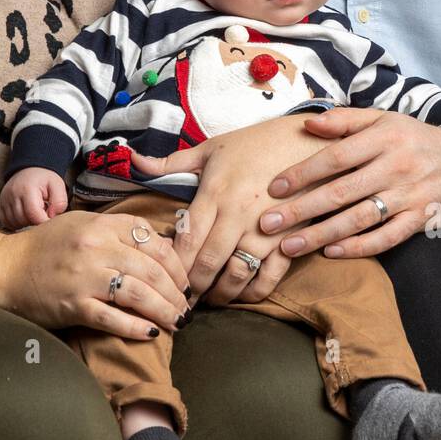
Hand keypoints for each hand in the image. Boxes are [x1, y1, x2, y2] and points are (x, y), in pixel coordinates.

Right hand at [0, 167, 68, 228]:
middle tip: (42, 211)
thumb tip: (52, 217)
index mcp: (27, 189)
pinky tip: (24, 215)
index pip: (34, 215)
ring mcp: (4, 200)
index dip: (44, 220)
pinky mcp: (0, 205)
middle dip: (35, 221)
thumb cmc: (43, 179)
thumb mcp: (57, 185)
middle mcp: (12, 195)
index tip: (50, 216)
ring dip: (26, 223)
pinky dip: (16, 223)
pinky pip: (6, 222)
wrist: (28, 170)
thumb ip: (60, 202)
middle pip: (24, 220)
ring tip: (33, 212)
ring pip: (15, 223)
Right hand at [0, 208, 192, 339]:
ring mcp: (85, 277)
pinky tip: (151, 334)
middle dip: (176, 291)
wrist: (5, 269)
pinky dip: (136, 327)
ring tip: (177, 322)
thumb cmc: (45, 247)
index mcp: (100, 225)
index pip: (152, 239)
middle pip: (151, 269)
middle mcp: (95, 247)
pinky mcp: (74, 305)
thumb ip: (116, 231)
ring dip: (164, 310)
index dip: (175, 261)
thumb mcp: (82, 224)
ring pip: (138, 293)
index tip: (184, 278)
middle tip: (187, 306)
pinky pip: (113, 318)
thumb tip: (158, 245)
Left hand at [126, 114, 341, 301]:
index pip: (186, 239)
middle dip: (191, 286)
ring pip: (236, 275)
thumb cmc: (255, 144)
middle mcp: (238, 215)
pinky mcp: (289, 240)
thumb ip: (171, 162)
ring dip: (219, 294)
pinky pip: (269, 278)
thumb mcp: (211, 148)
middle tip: (180, 299)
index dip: (172, 265)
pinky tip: (240, 294)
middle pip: (208, 263)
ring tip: (208, 299)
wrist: (308, 140)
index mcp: (215, 192)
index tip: (162, 277)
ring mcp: (266, 230)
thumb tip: (132, 160)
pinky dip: (252, 293)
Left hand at [254, 107, 440, 259]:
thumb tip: (308, 124)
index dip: (303, 173)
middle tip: (267, 224)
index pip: (335, 157)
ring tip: (289, 246)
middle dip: (301, 210)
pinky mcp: (420, 219)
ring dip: (320, 235)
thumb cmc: (412, 138)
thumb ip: (345, 120)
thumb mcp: (383, 119)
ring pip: (359, 219)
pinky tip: (330, 252)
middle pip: (341, 192)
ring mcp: (410, 195)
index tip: (274, 189)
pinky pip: (386, 238)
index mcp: (384, 137)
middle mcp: (397, 166)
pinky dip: (358, 247)